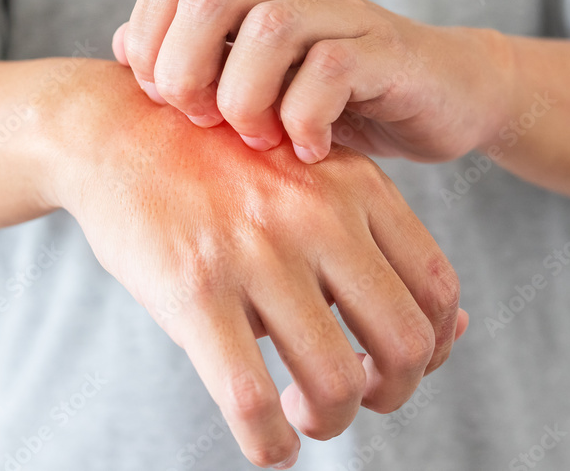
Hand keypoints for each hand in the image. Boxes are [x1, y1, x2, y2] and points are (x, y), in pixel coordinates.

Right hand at [42, 64, 467, 468]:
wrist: (117, 131)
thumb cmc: (221, 165)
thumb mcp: (311, 175)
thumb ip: (376, 242)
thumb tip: (452, 331)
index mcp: (354, 185)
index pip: (437, 288)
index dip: (433, 347)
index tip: (391, 364)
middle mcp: (317, 215)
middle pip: (404, 344)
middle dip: (392, 394)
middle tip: (354, 397)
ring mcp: (256, 252)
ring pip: (335, 382)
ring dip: (329, 423)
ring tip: (300, 413)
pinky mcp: (194, 290)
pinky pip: (251, 399)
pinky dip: (270, 446)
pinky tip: (268, 445)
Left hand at [113, 0, 514, 163]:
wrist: (446, 96)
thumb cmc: (342, 100)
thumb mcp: (260, 86)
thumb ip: (199, 65)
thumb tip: (124, 50)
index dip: (151, 41)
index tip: (166, 101)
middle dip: (187, 70)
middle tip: (207, 122)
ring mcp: (342, 16)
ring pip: (268, 29)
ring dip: (246, 98)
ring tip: (258, 139)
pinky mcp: (386, 52)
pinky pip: (331, 69)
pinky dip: (305, 119)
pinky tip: (310, 149)